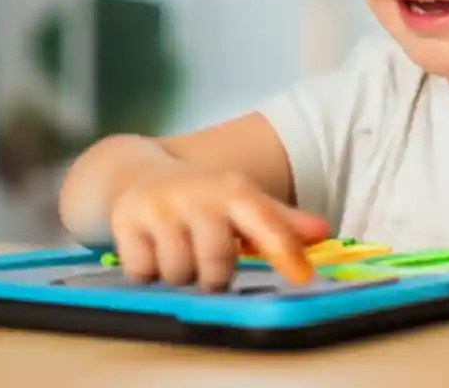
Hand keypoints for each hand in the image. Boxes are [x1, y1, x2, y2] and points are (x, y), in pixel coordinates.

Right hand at [110, 166, 328, 290]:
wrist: (138, 171)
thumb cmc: (202, 199)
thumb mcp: (242, 203)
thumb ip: (280, 223)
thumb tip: (323, 233)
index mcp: (234, 190)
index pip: (265, 221)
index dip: (284, 250)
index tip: (303, 277)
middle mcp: (197, 194)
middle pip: (216, 265)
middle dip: (215, 274)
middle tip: (209, 259)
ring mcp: (159, 206)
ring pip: (179, 274)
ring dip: (181, 275)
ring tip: (178, 251)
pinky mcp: (125, 220)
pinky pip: (143, 273)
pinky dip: (148, 272)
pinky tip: (151, 250)